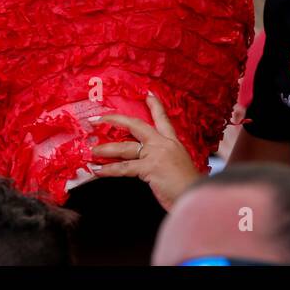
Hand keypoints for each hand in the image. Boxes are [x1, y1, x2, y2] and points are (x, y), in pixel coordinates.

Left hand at [90, 93, 201, 210]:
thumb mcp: (179, 167)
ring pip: (124, 148)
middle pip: (135, 125)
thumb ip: (166, 161)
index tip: (148, 94)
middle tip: (97, 119)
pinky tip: (98, 171)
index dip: (155, 106)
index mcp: (173, 142)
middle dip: (114, 120)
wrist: (196, 195)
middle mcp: (163, 144)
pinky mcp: (150, 167)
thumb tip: (152, 165)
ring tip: (93, 151)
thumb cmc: (189, 186)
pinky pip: (124, 168)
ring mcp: (156, 154)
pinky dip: (109, 170)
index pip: (163, 119)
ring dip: (106, 149)